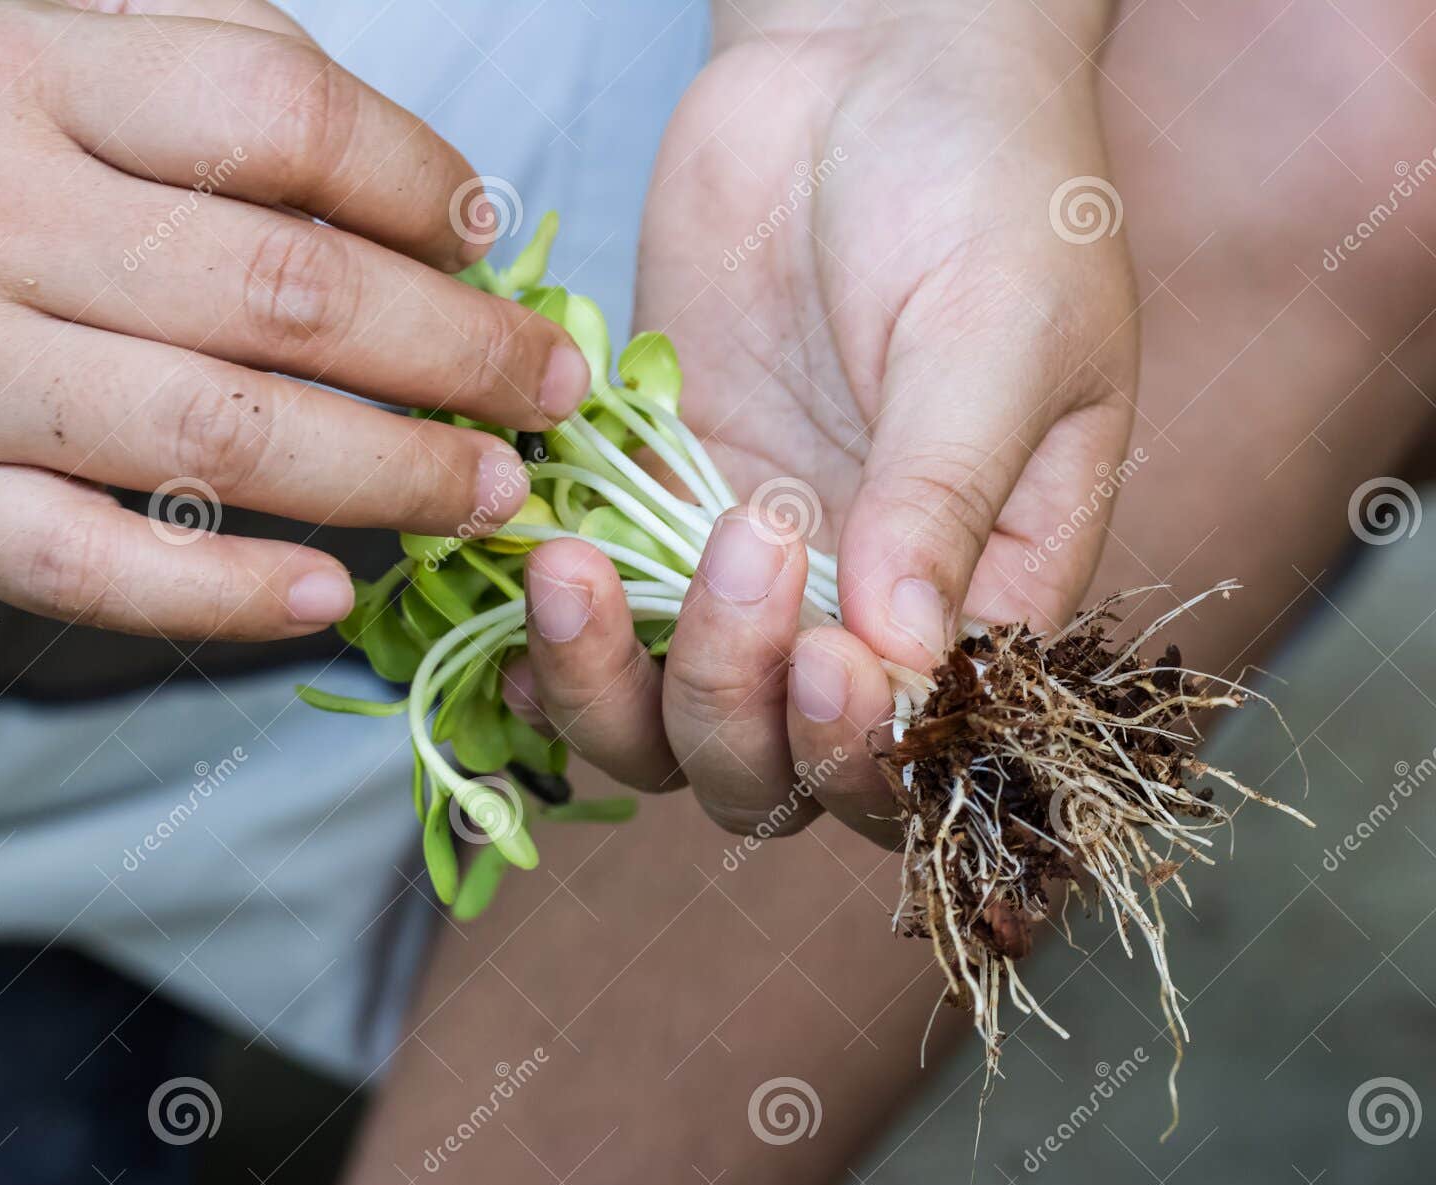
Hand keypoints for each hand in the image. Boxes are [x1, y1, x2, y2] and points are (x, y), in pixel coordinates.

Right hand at [0, 0, 587, 639]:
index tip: (490, 247)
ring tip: (494, 491)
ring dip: (394, 476)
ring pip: (222, 438)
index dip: (420, 187)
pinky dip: (238, 593)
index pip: (281, 117)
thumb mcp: (104, 99)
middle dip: (457, 354)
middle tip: (550, 392)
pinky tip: (334, 591)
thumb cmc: (14, 211)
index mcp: (29, 75)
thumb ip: (260, 110)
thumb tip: (456, 224)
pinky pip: (111, 572)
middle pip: (282, 292)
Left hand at [513, 0, 1136, 841]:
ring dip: (612, 690)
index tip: (828, 656)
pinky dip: (543, 647)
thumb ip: (949, 492)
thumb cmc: (987, 182)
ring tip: (581, 573)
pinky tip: (528, 592)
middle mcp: (857, 614)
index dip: (864, 751)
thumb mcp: (1003, 331)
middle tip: (742, 551)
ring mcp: (743, 576)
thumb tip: (909, 656)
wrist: (865, 69)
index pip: (921, 753)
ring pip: (661, 729)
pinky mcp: (648, 512)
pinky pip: (591, 634)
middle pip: (774, 767)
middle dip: (736, 707)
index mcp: (982, 595)